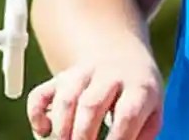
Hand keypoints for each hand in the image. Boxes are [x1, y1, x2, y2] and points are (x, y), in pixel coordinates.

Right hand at [26, 56, 163, 139]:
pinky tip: (44, 131)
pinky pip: (40, 95)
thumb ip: (142, 135)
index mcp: (139, 86)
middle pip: (91, 105)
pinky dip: (36, 116)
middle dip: (83, 137)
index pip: (127, 114)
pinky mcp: (60, 78)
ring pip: (65, 100)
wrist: (122, 56)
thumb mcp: (152, 111)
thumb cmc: (138, 96)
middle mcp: (109, 75)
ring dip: (62, 130)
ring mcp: (82, 74)